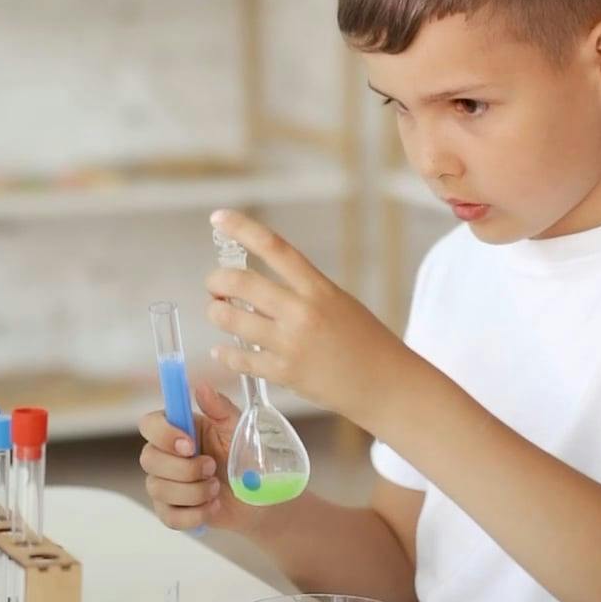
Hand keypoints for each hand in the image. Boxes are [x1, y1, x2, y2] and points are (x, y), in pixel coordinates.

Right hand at [139, 380, 248, 533]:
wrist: (258, 498)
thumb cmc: (245, 457)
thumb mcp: (238, 428)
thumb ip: (220, 408)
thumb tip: (201, 387)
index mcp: (178, 429)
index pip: (149, 424)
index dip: (163, 434)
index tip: (190, 444)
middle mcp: (165, 455)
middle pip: (148, 459)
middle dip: (184, 468)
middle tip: (212, 468)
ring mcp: (164, 485)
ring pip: (159, 489)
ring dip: (194, 492)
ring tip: (217, 488)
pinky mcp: (170, 512)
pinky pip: (169, 517)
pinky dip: (195, 514)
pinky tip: (212, 507)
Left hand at [205, 207, 402, 427]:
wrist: (385, 384)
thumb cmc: (366, 341)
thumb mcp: (339, 302)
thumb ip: (302, 291)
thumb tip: (259, 288)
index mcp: (318, 288)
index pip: (274, 247)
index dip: (242, 229)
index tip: (219, 218)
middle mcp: (302, 311)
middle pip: (241, 283)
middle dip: (217, 281)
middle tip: (214, 285)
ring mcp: (292, 344)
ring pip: (231, 320)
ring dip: (216, 313)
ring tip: (219, 313)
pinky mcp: (285, 373)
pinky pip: (240, 360)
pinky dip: (225, 354)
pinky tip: (222, 351)